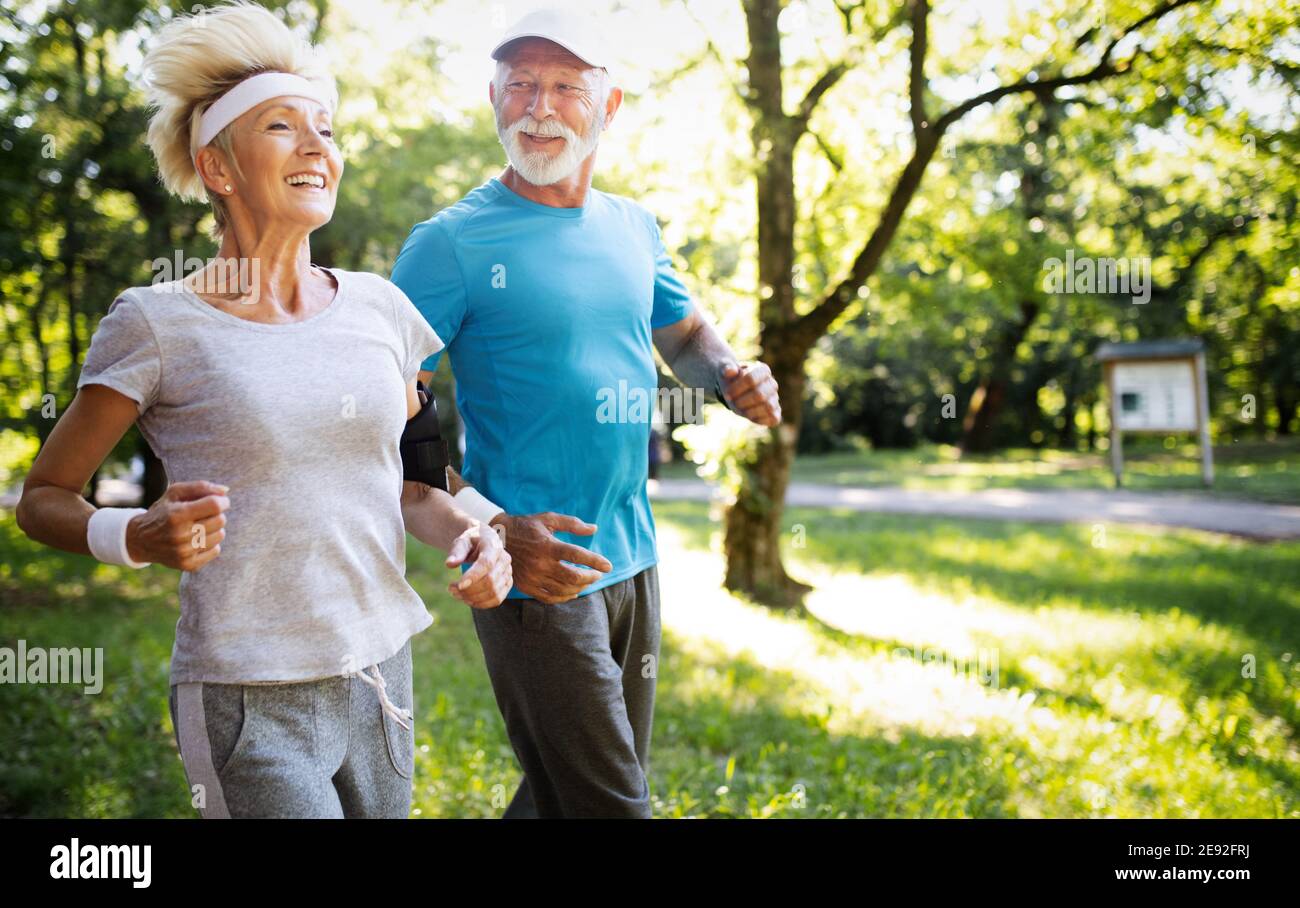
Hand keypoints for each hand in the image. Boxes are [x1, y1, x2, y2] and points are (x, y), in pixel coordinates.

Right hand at [126, 480, 228, 571]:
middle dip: (216, 514)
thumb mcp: (175, 493)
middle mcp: (180, 535)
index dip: (222, 501)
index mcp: (177, 515)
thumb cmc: (163, 511)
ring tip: (199, 527)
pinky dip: (210, 543)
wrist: (141, 540)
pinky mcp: (188, 565)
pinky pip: (216, 550)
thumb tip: (225, 491)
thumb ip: (201, 487)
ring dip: (213, 529)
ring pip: (220, 535)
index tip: (220, 501)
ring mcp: (184, 552)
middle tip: (204, 514)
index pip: (214, 506)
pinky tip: (196, 540)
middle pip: (220, 520)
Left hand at [445, 523, 512, 607]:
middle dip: (469, 589)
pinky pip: (497, 599)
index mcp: (493, 546)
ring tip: (457, 595)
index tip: (458, 585)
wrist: (484, 542)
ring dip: (473, 598)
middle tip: (451, 589)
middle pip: (490, 581)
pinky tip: (468, 600)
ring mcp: (508, 572)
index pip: (486, 563)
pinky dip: (482, 604)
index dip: (473, 576)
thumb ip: (457, 551)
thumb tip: (450, 563)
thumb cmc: (472, 542)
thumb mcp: (462, 541)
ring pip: (493, 592)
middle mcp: (504, 559)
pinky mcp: (507, 583)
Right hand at [490, 512, 612, 603]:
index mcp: (548, 545)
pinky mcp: (526, 586)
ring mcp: (533, 577)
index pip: (577, 555)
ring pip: (563, 589)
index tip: (608, 566)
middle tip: (598, 574)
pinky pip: (549, 598)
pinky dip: (565, 597)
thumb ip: (573, 524)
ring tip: (587, 581)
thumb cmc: (528, 526)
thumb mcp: (549, 519)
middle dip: (590, 577)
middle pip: (573, 577)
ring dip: (580, 587)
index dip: (595, 561)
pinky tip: (573, 591)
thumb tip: (594, 529)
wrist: (500, 539)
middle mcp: (540, 563)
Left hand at [721, 361, 780, 426]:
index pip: (751, 379)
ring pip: (769, 407)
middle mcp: (772, 383)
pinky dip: (760, 420)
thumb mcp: (724, 370)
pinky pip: (774, 419)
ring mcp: (775, 398)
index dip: (736, 388)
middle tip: (733, 402)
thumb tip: (730, 371)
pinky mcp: (775, 412)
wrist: (734, 390)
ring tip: (740, 409)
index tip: (727, 394)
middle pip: (759, 395)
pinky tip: (749, 415)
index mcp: (762, 369)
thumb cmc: (730, 379)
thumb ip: (725, 367)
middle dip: (742, 402)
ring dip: (750, 411)